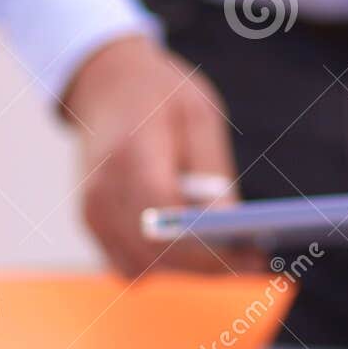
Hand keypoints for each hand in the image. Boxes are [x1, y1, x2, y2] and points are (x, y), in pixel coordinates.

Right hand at [64, 35, 261, 277]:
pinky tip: (197, 248)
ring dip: (189, 267)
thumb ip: (213, 173)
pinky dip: (165, 263)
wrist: (106, 81)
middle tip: (256, 261)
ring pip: (145, 265)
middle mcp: (102, 190)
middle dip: (210, 264)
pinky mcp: (92, 224)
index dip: (208, 246)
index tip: (252, 256)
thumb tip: (230, 229)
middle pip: (157, 252)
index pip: (167, 219)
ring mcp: (91, 211)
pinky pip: (131, 263)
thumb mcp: (200, 117)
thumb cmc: (160, 95)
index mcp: (130, 156)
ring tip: (234, 253)